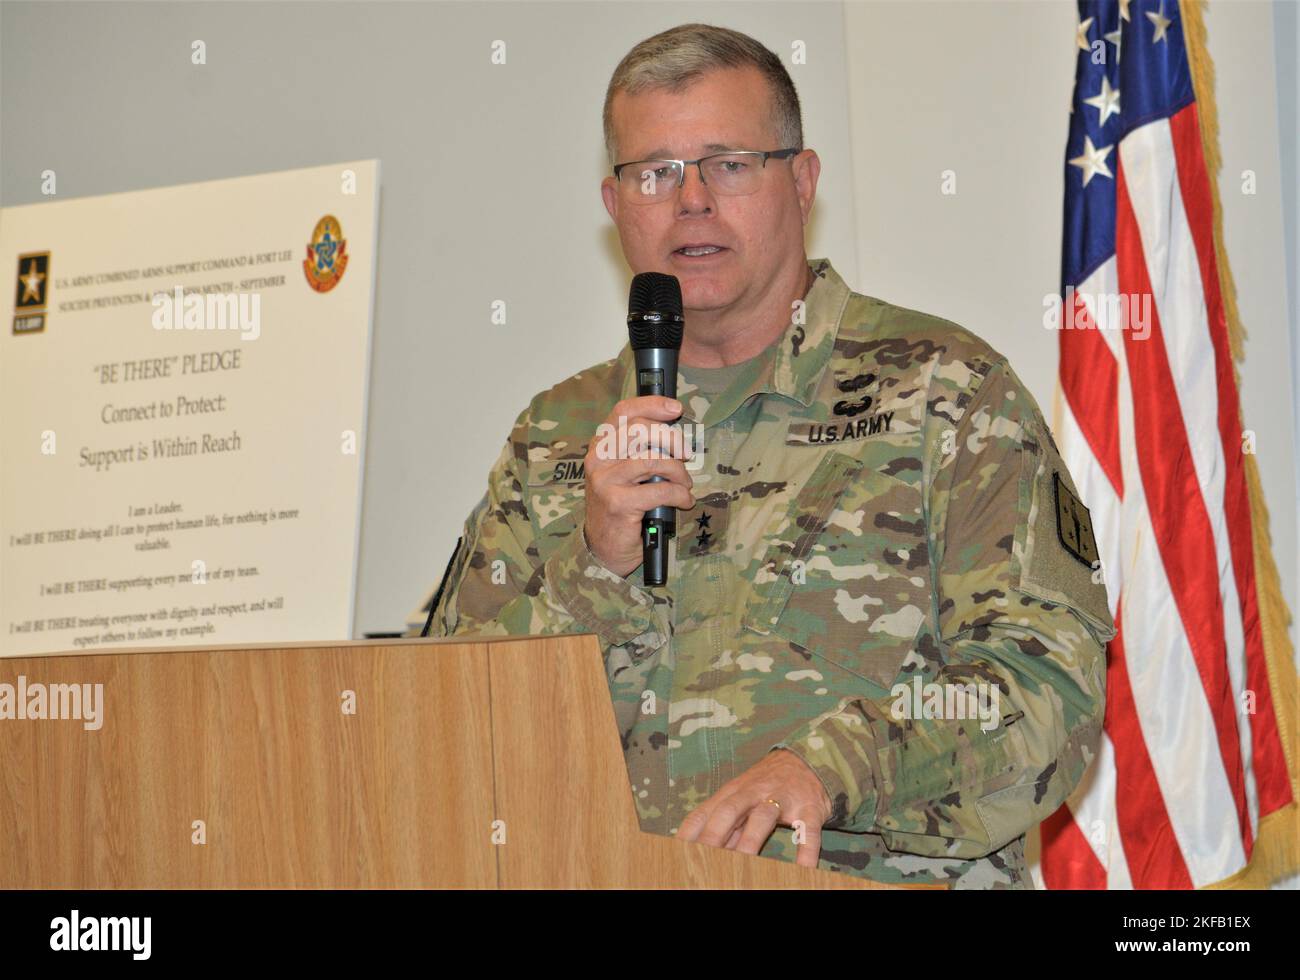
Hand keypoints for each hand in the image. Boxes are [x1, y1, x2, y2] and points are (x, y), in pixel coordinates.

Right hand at [582, 395, 693, 577]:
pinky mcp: (618, 503)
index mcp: (599, 446)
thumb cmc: (620, 507)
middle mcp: (598, 460)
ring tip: (684, 484)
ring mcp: (606, 481)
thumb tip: (674, 434)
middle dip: (672, 438)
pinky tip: (684, 501)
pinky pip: (661, 490)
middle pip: (640, 429)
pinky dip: (680, 495)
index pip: (623, 412)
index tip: (676, 408)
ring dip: (678, 472)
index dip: (652, 404)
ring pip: (654, 459)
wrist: (602, 548)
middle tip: (686, 454)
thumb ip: (639, 450)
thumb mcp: (624, 473)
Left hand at [675, 748, 833, 867]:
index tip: (676, 854)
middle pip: (728, 811)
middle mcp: (753, 793)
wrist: (807, 759)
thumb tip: (699, 854)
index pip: (703, 814)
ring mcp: (781, 798)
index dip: (688, 834)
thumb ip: (724, 826)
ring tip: (744, 865)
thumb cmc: (766, 786)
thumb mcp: (741, 800)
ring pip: (763, 817)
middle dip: (714, 835)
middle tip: (703, 861)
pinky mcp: (809, 807)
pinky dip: (805, 850)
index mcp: (731, 793)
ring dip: (752, 840)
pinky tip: (803, 870)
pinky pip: (807, 830)